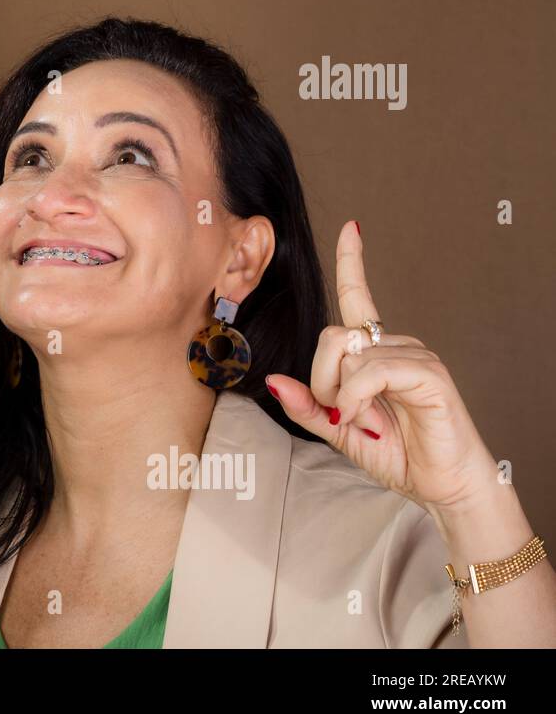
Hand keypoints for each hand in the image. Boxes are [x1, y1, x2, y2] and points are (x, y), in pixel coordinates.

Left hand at [265, 220, 497, 514]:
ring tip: (363, 422)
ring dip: (340, 397)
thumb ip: (307, 406)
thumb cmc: (397, 453)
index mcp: (374, 351)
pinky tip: (365, 418)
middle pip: (331, 335)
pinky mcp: (428, 374)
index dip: (353, 260)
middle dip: (321, 379)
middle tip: (340, 414)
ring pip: (347, 355)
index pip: (360, 296)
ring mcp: (415, 356)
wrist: (440, 485)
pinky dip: (355, 399)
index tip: (352, 228)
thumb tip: (272, 381)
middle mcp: (395, 344)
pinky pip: (371, 371)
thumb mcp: (337, 430)